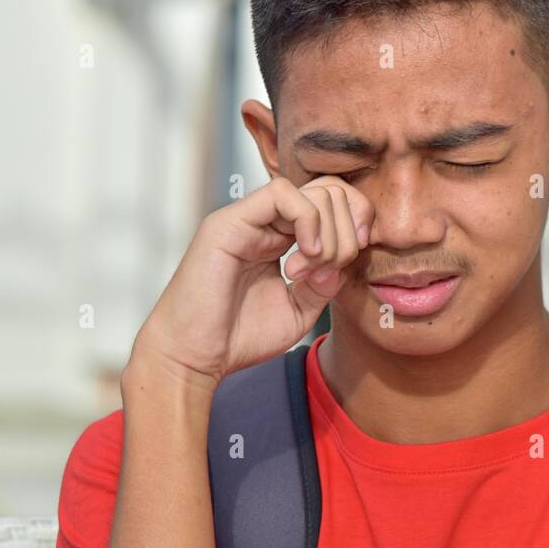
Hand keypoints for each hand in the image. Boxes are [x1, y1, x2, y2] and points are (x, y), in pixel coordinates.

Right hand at [126, 174, 375, 393]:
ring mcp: (247, 219)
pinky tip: (305, 258)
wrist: (193, 356)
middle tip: (329, 270)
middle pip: (328, 191)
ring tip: (308, 273)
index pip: (331, 204)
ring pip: (311, 191)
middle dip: (346, 230)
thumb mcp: (298, 312)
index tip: (353, 259)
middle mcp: (265, 223)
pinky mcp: (230, 222)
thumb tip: (342, 259)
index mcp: (280, 239)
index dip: (354, 223)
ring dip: (328, 233)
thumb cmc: (238, 338)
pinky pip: (282, 194)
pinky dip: (307, 221)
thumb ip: (325, 284)